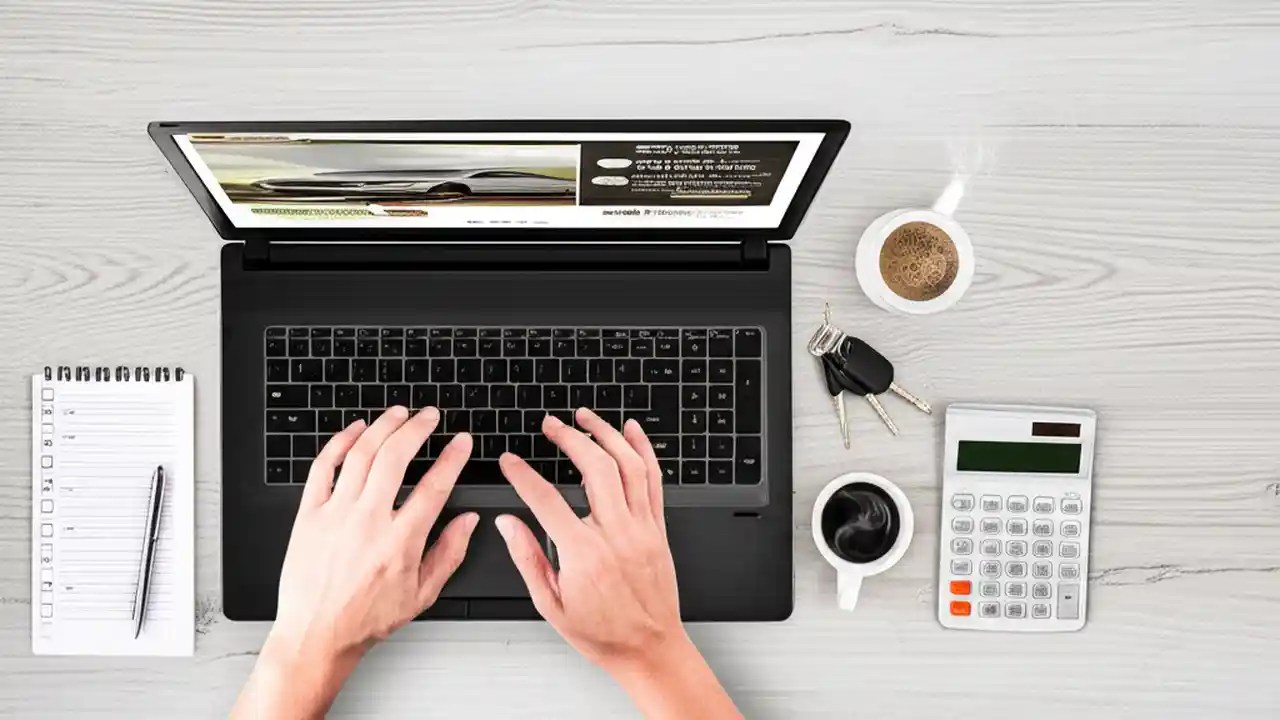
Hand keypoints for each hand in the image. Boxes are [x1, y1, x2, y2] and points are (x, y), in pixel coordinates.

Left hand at [233, 406, 476, 718]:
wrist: (316, 635)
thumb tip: (468, 522)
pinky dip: (340, 442)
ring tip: (398, 414)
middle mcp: (368, 522)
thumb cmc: (366, 619)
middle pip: (395, 457)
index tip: (461, 441)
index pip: (434, 486)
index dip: (452, 457)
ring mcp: (335, 515)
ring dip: (383, 426)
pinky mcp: (309, 515)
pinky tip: (355, 430)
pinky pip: (323, 467)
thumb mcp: (422, 594)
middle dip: (417, 428)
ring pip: (360, 454)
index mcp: (400, 542)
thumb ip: (449, 553)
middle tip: (429, 416)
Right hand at [496, 409, 739, 718]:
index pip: (546, 500)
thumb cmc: (602, 634)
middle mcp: (616, 534)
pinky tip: (632, 430)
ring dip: (606, 433)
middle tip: (551, 425)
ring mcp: (642, 529)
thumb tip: (507, 524)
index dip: (523, 474)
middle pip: (594, 468)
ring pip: (628, 466)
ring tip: (585, 417)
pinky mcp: (658, 529)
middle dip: (569, 438)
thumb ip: (527, 559)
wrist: (650, 649)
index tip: (509, 461)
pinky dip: (643, 450)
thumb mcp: (551, 606)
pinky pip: (654, 480)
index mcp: (584, 554)